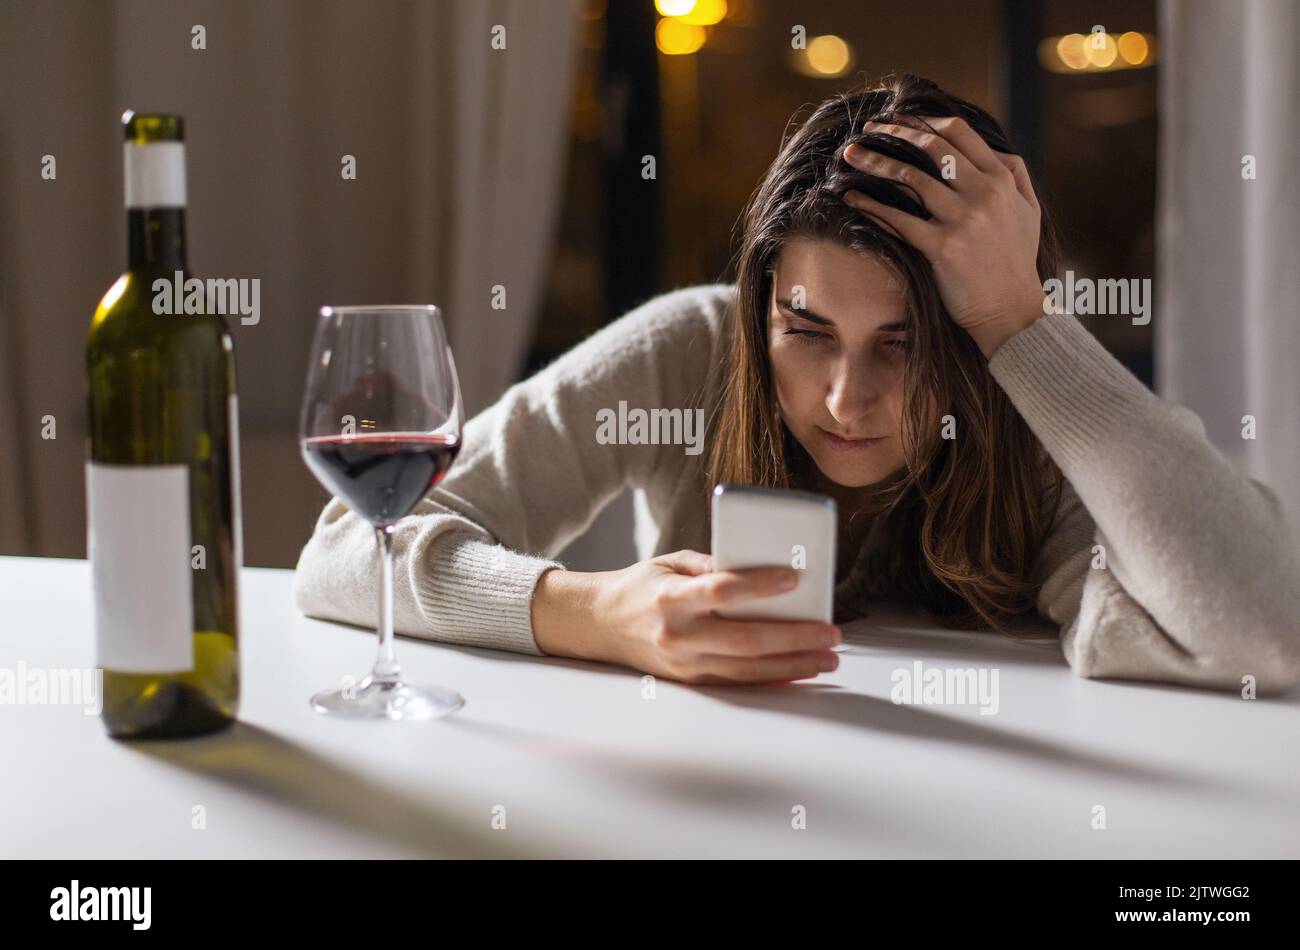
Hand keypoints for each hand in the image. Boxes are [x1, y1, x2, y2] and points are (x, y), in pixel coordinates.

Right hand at [532, 550, 841, 684]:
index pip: (721, 591)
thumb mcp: (672, 562)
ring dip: (793, 665)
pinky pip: (738, 683)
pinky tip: (801, 672)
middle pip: (744, 639)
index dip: (759, 585)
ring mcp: (684, 663)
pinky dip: (773, 679)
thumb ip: (713, 565)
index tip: (795, 578)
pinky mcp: (690, 680)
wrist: (599, 625)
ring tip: (828, 658)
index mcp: (671, 598)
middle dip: (794, 637)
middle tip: (831, 632)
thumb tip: (761, 567)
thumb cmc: (641, 586)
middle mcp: (678, 635)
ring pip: (747, 669)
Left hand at [840, 115, 1046, 357]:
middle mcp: (984, 193)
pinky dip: (871, 206)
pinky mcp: (942, 248)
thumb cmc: (1016, 261)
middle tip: (867, 130)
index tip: (899, 118)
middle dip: (894, 132)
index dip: (924, 121)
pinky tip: (851, 198)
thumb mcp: (1029, 211)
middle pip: (932, 148)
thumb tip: (994, 148)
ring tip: (850, 156)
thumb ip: (1015, 175)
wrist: (1012, 310)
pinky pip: (899, 220)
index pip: (959, 133)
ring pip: (911, 178)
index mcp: (1002, 179)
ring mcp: (963, 220)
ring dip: (875, 162)